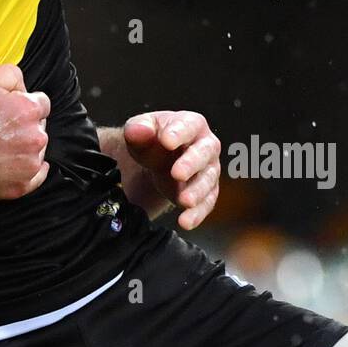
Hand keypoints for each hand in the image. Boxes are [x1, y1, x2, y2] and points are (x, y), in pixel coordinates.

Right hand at [0, 65, 50, 203]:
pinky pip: (36, 177)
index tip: (8, 108)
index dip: (22, 102)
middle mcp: (34, 138)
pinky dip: (29, 170)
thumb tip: (22, 85)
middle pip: (39, 127)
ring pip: (36, 151)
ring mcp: (28, 166)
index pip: (41, 102)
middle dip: (23, 124)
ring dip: (24, 146)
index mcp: (27, 110)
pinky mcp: (19, 188)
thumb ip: (9, 74)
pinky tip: (16, 164)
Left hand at [122, 110, 220, 230]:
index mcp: (191, 124)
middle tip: (177, 173)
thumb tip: (139, 130)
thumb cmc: (152, 140)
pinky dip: (197, 214)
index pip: (188, 126)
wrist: (157, 160)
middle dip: (191, 164)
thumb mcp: (141, 131)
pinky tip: (185, 222)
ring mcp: (208, 170)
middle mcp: (206, 146)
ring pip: (207, 180)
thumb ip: (139, 129)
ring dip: (197, 192)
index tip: (166, 141)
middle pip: (203, 153)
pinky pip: (206, 203)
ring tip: (183, 201)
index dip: (178, 133)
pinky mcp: (207, 192)